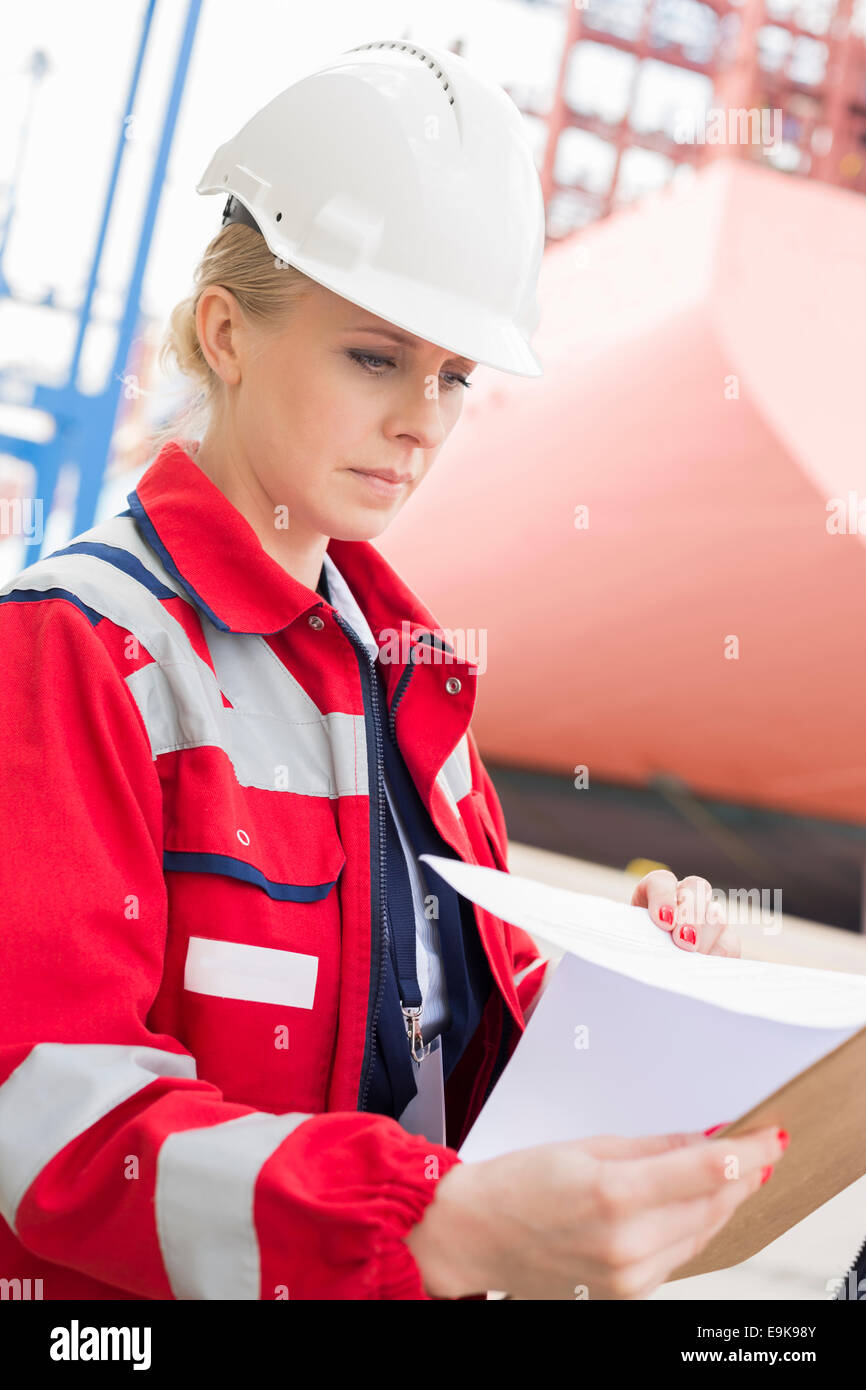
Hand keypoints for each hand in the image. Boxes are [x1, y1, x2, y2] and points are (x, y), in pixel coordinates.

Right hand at [404, 1124, 787, 1299]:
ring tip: (730, 1173)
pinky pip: (679, 1256)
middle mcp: (627, 1243)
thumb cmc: (518, 1184)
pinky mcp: (628, 1294)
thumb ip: (653, 1148)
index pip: (706, 1170)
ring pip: (703, 1234)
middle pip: (713, 1204)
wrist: (476, 1236)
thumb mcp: (586, 1146)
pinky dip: (693, 1228)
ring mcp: (629, 1276)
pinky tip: (693, 1206)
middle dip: (741, 1175)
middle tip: (757, 1149)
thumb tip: (703, 1143)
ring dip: (722, 1201)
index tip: (771, 1137)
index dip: (749, 1151)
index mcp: (614, 1194)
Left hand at [630, 869, 740, 956]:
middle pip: (695, 887)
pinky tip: (707, 965)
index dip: (663, 895)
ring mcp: (707, 917)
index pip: (661, 881)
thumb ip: (634, 938)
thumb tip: (634, 949)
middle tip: (682, 941)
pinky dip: (719, 954)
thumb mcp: (627, 944)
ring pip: (715, 914)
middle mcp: (683, 898)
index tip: (662, 920)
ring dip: (704, 936)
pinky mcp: (723, 941)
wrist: (650, 976)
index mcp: (654, 893)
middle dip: (690, 913)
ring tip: (692, 957)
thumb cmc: (635, 954)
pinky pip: (729, 942)